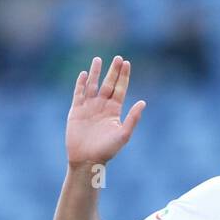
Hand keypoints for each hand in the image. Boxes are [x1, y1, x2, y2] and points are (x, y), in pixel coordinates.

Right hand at [66, 54, 145, 169]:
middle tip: (118, 58)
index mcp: (114, 111)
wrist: (87, 160)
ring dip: (96, 73)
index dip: (123, 76)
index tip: (127, 63)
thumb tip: (143, 102)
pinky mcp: (76, 111)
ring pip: (93, 86)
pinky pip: (79, 93)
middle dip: (113, 71)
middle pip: (108, 84)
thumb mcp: (123, 135)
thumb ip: (132, 118)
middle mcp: (102, 107)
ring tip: (98, 59)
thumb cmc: (106, 151)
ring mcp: (89, 108)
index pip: (120, 89)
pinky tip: (84, 74)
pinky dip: (81, 83)